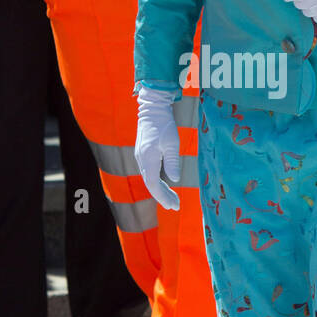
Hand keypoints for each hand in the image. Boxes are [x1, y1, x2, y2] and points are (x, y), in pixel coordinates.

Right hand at [134, 87, 180, 210]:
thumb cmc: (164, 124)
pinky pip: (150, 173)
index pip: (153, 184)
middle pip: (151, 184)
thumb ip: (172, 162)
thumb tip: (174, 180)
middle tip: (175, 206)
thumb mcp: (172, 143)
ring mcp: (141, 157)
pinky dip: (158, 182)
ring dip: (161, 190)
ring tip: (173, 200)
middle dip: (163, 197)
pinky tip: (167, 186)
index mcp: (148, 158)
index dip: (162, 196)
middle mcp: (142, 160)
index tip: (172, 205)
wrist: (152, 110)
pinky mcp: (143, 155)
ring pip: (150, 179)